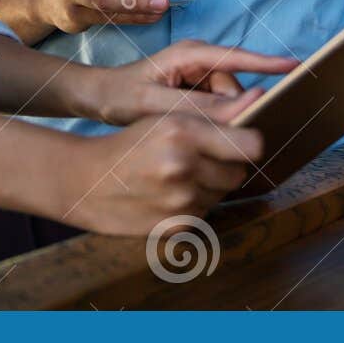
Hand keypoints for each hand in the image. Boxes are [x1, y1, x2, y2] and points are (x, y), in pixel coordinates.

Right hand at [56, 113, 264, 235]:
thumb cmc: (129, 145)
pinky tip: (169, 197)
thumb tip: (256, 116)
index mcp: (183, 131)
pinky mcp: (177, 226)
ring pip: (222, 195)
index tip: (241, 143)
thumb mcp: (164, 119)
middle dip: (225, 166)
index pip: (251, 145)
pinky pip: (205, 214)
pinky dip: (193, 206)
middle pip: (238, 173)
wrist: (87, 181)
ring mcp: (181, 201)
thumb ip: (208, 122)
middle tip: (199, 160)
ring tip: (177, 178)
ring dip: (208, 188)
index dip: (248, 144)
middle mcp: (184, 166)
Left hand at [85, 39, 296, 125]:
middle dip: (232, 112)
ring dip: (220, 120)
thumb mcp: (155, 104)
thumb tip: (243, 107)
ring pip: (229, 102)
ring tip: (190, 132)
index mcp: (191, 54)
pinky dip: (214, 121)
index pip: (238, 58)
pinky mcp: (198, 90)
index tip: (296, 67)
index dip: (268, 64)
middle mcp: (200, 60)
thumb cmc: (121, 95)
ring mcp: (200, 74)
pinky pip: (218, 107)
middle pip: (236, 88)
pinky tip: (197, 133)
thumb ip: (199, 107)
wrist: (99, 97)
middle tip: (209, 136)